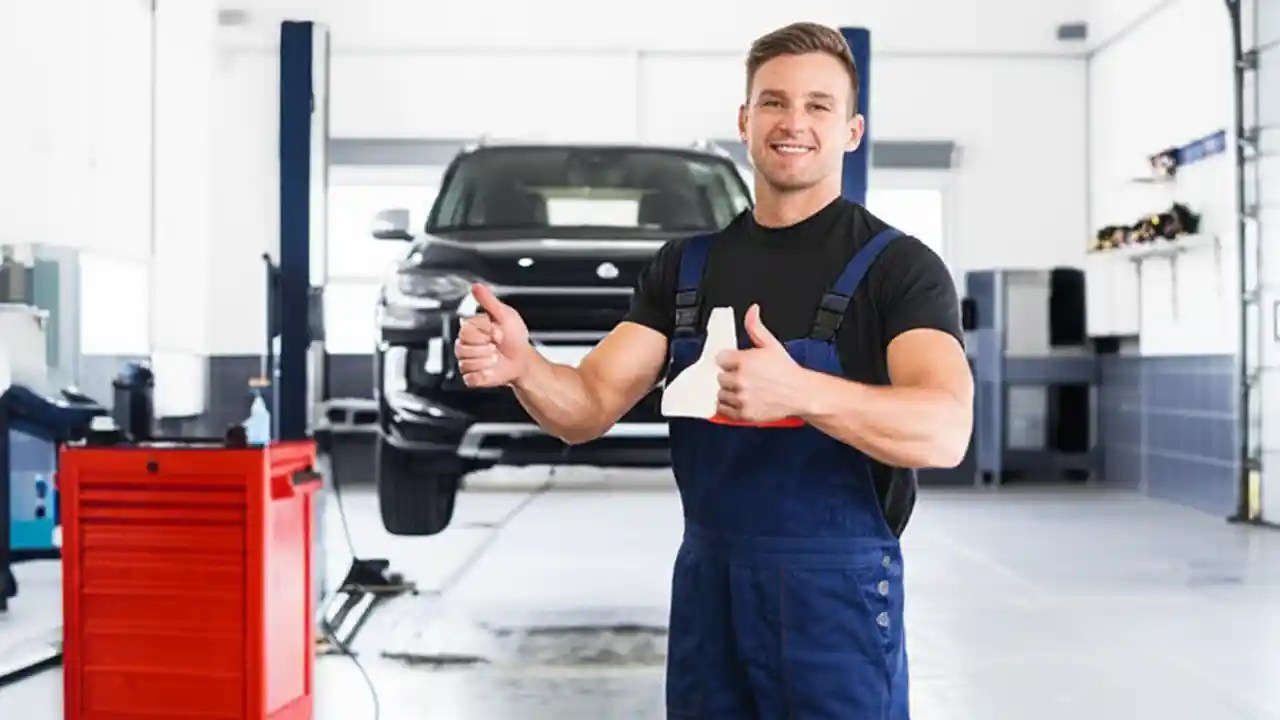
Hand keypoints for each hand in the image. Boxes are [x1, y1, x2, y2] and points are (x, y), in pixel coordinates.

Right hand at [455, 283, 532, 386]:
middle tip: (496, 344)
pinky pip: (470, 377)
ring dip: (487, 359)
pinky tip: (492, 368)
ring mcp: (468, 360)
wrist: (523, 360)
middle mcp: (466, 344)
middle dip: (485, 346)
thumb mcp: (505, 314)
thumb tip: (476, 287)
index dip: (485, 331)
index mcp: (471, 328)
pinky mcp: (471, 377)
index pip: (466, 329)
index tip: (497, 331)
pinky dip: (484, 374)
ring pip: (467, 361)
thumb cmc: (515, 338)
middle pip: (462, 346)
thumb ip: (488, 301)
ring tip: (495, 356)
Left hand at [714, 304, 805, 422]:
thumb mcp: (772, 344)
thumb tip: (752, 311)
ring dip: (727, 391)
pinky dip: (728, 406)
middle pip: (719, 376)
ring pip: (720, 393)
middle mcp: (741, 380)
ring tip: (742, 389)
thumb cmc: (787, 371)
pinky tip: (738, 400)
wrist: (801, 393)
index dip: (728, 361)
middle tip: (742, 377)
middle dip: (729, 376)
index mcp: (745, 361)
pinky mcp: (743, 413)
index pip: (720, 358)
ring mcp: (741, 398)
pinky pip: (723, 410)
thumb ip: (756, 327)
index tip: (734, 363)